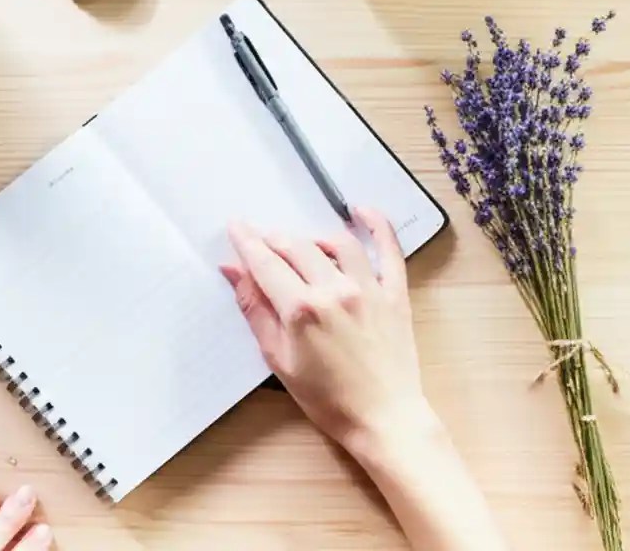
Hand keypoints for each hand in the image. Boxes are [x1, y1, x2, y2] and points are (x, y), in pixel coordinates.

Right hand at [221, 207, 433, 452]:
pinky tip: (362, 211)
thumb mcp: (279, 359)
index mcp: (302, 309)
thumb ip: (256, 311)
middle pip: (297, 247)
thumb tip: (235, 273)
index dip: (247, 242)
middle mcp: (335, 291)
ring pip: (336, 243)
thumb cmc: (328, 399)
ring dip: (312, 238)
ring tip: (299, 245)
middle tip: (261, 242)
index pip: (266, 262)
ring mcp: (368, 289)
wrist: (384, 419)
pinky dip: (376, 226)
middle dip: (274, 240)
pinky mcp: (394, 295)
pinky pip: (388, 251)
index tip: (236, 228)